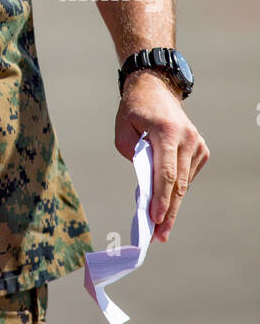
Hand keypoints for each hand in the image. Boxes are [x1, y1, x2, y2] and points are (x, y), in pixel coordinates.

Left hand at [115, 71, 208, 242]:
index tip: (154, 219)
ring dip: (172, 204)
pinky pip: (187, 175)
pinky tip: (166, 202)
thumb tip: (145, 183)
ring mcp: (196, 144)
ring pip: (184, 182)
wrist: (155, 88)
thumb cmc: (135, 109)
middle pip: (178, 183)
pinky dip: (177, 189)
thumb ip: (133, 155)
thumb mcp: (123, 129)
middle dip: (168, 212)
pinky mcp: (200, 149)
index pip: (165, 172)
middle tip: (159, 236)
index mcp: (167, 132)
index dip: (160, 199)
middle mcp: (187, 138)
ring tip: (160, 227)